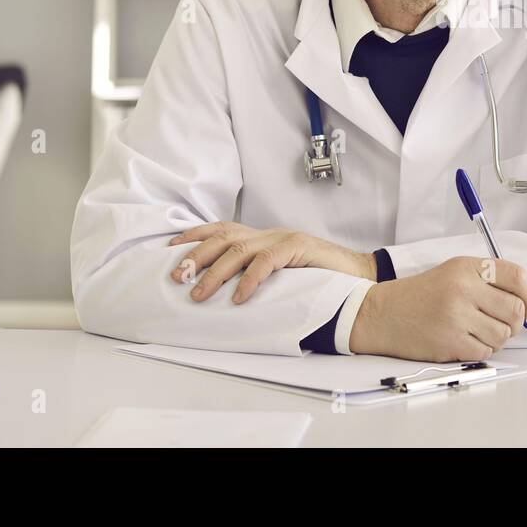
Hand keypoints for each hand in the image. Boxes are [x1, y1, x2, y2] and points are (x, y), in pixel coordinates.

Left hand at [168, 222, 375, 303]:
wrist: (357, 276)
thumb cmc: (318, 278)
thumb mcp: (280, 274)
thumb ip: (257, 274)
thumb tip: (223, 295)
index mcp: (262, 236)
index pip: (221, 229)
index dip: (194, 236)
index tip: (169, 249)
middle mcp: (268, 233)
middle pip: (223, 237)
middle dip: (195, 256)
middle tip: (176, 277)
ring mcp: (282, 237)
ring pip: (239, 248)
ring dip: (214, 272)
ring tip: (199, 294)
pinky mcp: (297, 247)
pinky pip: (266, 261)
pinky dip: (249, 279)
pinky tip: (238, 297)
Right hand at [349, 256, 526, 361]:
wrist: (381, 314)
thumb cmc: (420, 295)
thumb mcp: (453, 272)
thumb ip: (487, 281)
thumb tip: (525, 302)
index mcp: (467, 267)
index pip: (517, 276)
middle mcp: (463, 288)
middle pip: (515, 309)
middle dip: (515, 322)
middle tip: (503, 324)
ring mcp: (456, 316)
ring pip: (503, 334)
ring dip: (497, 338)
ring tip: (479, 332)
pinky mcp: (450, 341)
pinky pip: (486, 351)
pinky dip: (482, 350)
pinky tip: (467, 342)